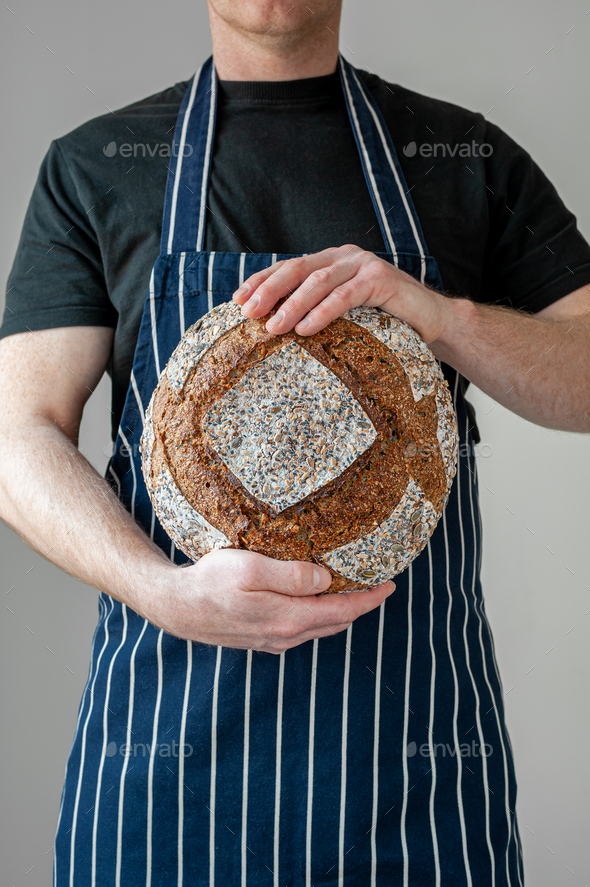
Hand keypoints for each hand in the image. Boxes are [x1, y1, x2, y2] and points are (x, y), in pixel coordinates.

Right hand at [148, 549, 394, 653]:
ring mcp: (273, 641)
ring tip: (354, 590)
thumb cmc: (210, 582)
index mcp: (288, 619)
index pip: (343, 611)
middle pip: (336, 623)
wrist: (175, 607)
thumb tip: (326, 579)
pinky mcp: (261, 639)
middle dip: (360, 605)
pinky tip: (316, 600)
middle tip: (377, 584)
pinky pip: (302, 629)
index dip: (370, 598)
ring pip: (319, 628)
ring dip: (340, 612)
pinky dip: (319, 616)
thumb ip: (291, 575)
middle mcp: (286, 636)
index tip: (391, 584)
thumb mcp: (250, 569)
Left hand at [232, 244, 450, 344]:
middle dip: (269, 291)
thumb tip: (275, 327)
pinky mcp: (381, 279)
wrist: (433, 321)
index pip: (289, 267)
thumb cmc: (385, 321)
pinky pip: (345, 296)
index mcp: (332, 261)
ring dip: (292, 305)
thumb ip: (317, 309)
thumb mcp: (345, 313)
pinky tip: (306, 329)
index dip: (262, 281)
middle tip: (248, 313)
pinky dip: (323, 312)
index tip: (237, 300)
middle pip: (298, 269)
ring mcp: (364, 265)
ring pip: (318, 282)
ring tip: (273, 327)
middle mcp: (345, 257)